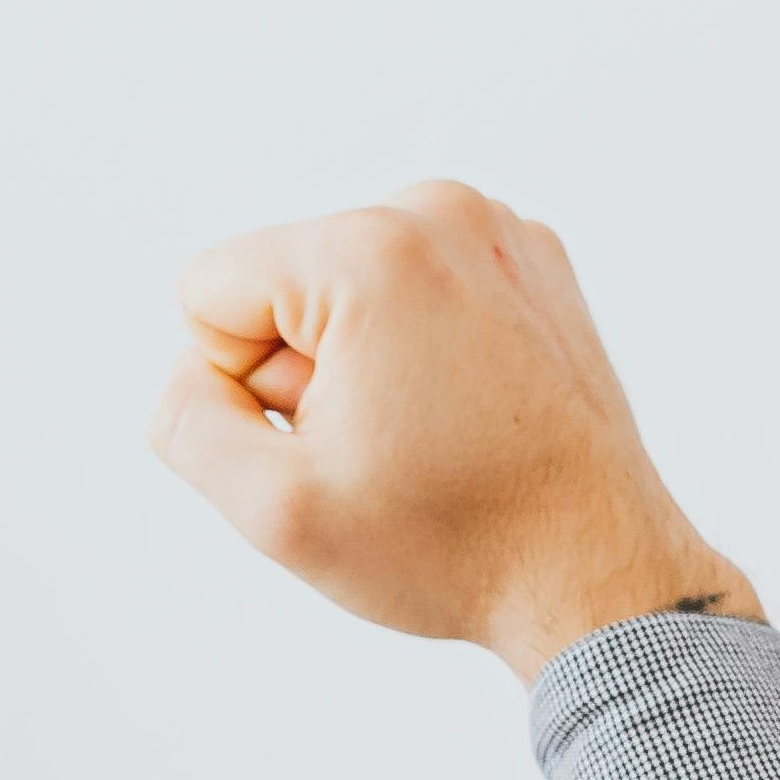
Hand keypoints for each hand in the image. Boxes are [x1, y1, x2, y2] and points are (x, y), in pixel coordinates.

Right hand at [146, 182, 751, 682]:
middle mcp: (438, 209)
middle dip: (307, 370)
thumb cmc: (447, 545)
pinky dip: (422, 349)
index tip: (324, 438)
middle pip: (283, 282)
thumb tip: (192, 370)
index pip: (210, 289)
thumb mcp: (275, 510)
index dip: (239, 386)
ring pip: (347, 288)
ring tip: (430, 433)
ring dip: (361, 362)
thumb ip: (183, 422)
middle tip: (387, 447)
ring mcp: (497, 226)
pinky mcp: (533, 258)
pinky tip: (467, 412)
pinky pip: (417, 289)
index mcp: (369, 248)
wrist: (595, 571)